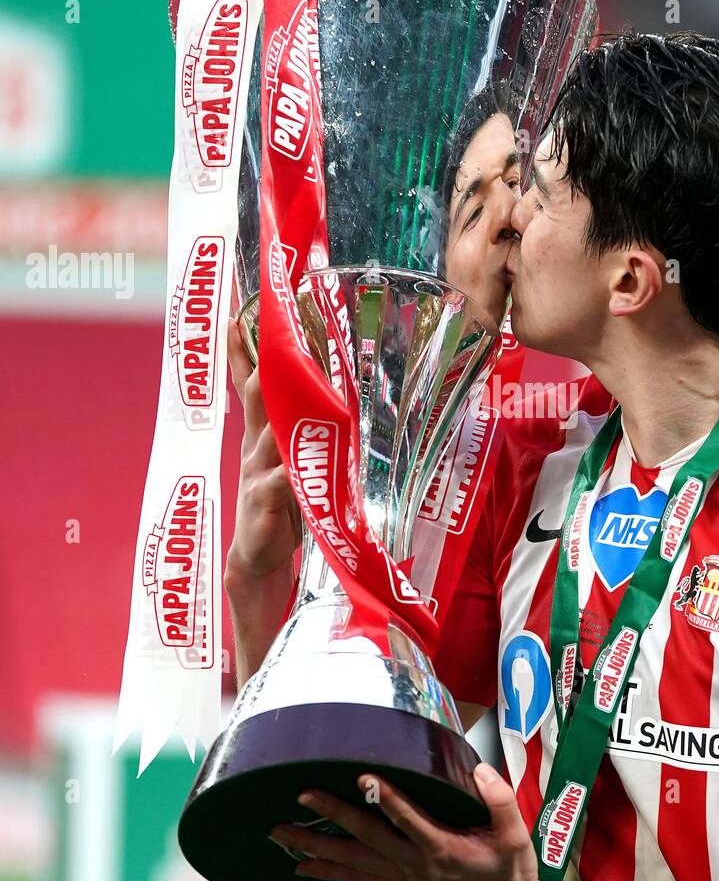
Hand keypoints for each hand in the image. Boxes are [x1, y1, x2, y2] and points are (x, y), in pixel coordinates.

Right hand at [224, 318, 300, 582]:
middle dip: (255, 364)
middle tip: (256, 330)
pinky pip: (276, 485)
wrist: (257, 564)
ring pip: (267, 437)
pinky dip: (284, 474)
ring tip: (283, 383)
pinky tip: (292, 466)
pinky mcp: (263, 508)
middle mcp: (255, 452)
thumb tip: (320, 398)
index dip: (242, 353)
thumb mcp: (287, 466)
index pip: (249, 388)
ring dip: (276, 412)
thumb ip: (296, 436)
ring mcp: (255, 478)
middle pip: (254, 400)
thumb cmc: (278, 512)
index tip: (235, 317)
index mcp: (261, 439)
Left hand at [271, 764, 546, 880]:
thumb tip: (480, 770)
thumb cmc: (510, 870)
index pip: (408, 818)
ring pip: (353, 861)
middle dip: (333, 816)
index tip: (362, 776)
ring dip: (314, 847)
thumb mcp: (515, 834)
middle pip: (367, 837)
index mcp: (442, 848)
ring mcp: (404, 878)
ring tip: (279, 835)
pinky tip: (300, 869)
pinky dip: (327, 874)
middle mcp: (415, 865)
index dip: (385, 797)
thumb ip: (499, 800)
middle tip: (302, 796)